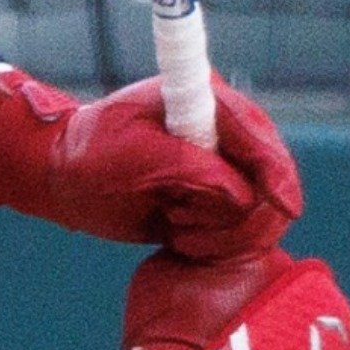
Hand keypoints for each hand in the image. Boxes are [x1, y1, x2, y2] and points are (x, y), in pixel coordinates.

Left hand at [0, 64, 304, 259]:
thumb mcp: (133, 155)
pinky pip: (244, 235)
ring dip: (222, 235)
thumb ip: (188, 168)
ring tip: (175, 227)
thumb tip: (240, 194)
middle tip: (181, 224)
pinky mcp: (218, 202)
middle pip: (272, 181)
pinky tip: (180, 239)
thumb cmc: (90, 154)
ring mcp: (225, 169)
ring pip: (261, 215)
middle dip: (237, 216)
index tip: (285, 205)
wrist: (64, 177)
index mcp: (205, 103)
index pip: (259, 139)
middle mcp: (224, 133)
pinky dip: (217, 246)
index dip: (277, 173)